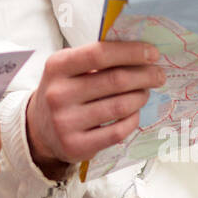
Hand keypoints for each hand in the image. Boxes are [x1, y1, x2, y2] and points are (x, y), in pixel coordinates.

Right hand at [25, 41, 163, 179]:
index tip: (152, 53)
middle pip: (115, 80)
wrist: (39, 129)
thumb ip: (96, 59)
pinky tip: (134, 113)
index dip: (130, 52)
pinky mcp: (76, 145)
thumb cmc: (63, 91)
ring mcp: (65, 122)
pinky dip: (132, 120)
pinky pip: (117, 131)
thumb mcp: (68, 69)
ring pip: (119, 106)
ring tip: (145, 93)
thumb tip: (139, 52)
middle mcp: (58, 94)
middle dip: (144, 76)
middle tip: (158, 75)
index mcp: (57, 66)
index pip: (99, 54)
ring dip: (140, 97)